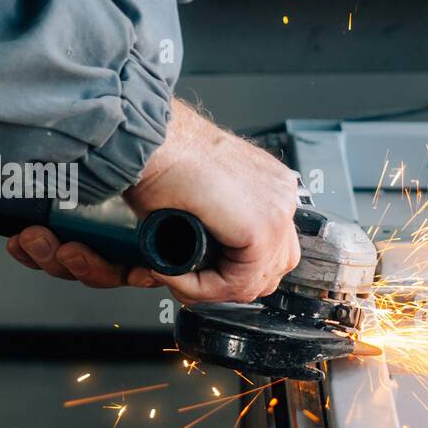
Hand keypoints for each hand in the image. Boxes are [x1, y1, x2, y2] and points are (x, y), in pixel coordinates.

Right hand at [6, 100, 301, 301]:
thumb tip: (213, 258)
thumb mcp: (201, 196)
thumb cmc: (161, 157)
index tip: (197, 273)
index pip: (272, 249)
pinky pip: (240, 282)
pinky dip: (206, 288)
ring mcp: (277, 211)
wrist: (146, 138)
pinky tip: (178, 275)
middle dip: (227, 284)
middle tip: (188, 280)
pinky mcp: (262, 227)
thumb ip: (217, 224)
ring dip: (213, 289)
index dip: (233, 270)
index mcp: (271, 185)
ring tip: (179, 277)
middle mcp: (281, 195)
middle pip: (272, 267)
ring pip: (257, 280)